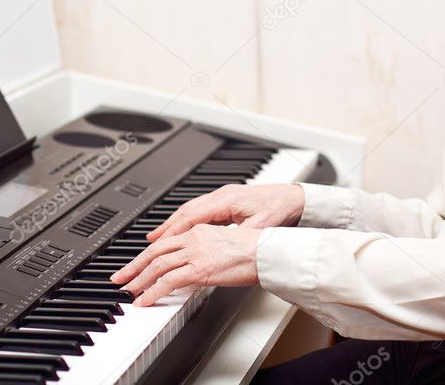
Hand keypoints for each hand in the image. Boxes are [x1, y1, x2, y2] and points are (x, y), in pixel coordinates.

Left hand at [110, 224, 259, 305]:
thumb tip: (195, 267)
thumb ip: (205, 253)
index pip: (165, 242)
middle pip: (155, 251)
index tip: (136, 264)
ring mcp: (195, 253)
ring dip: (139, 280)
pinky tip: (145, 301)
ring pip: (157, 265)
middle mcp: (194, 238)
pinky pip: (168, 281)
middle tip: (120, 277)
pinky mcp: (199, 268)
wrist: (267, 252)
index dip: (147, 254)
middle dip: (134, 266)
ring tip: (129, 292)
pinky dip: (153, 292)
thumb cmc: (254, 251)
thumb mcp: (224, 246)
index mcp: (199, 231)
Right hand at [145, 183, 303, 241]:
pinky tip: (182, 232)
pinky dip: (187, 223)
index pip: (192, 216)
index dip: (173, 231)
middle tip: (148, 243)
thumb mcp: (261, 227)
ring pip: (191, 211)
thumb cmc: (281, 210)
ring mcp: (223, 198)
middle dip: (166, 228)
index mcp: (227, 200)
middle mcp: (222, 196)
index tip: (157, 244)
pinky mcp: (227, 202)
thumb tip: (224, 249)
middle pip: (186, 212)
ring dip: (174, 225)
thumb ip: (240, 237)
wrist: (295, 198)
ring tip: (158, 239)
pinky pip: (200, 212)